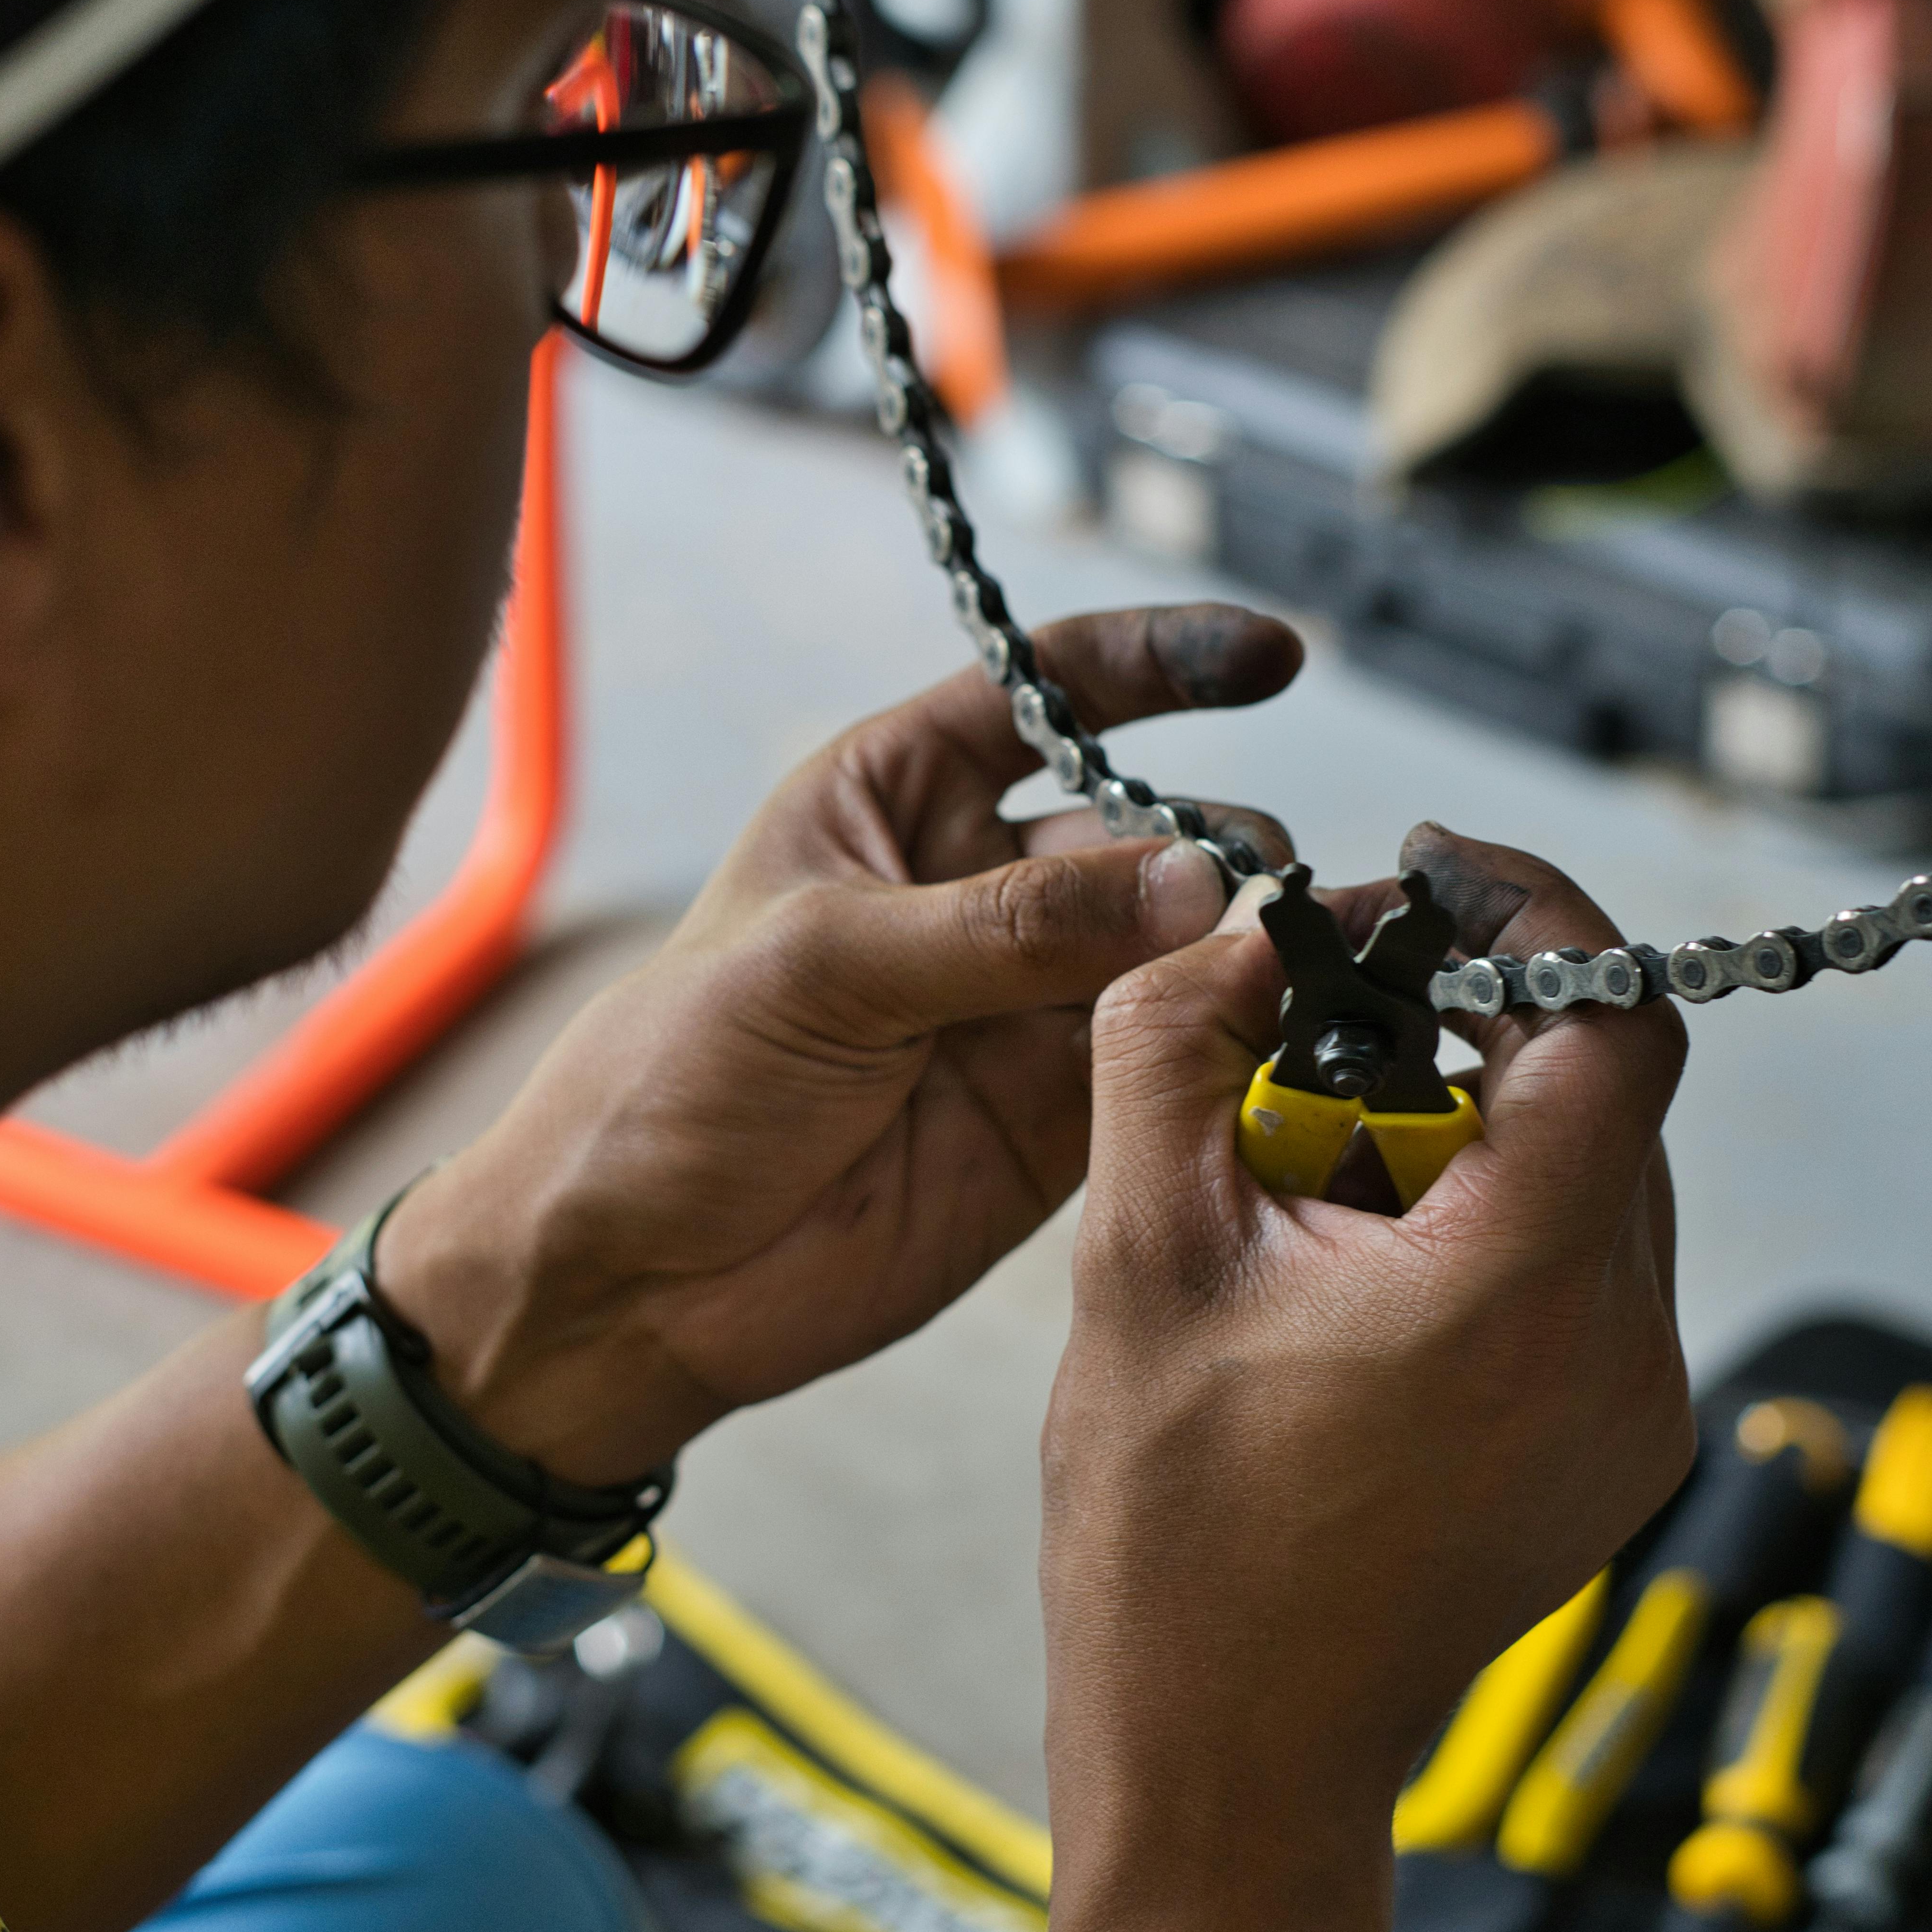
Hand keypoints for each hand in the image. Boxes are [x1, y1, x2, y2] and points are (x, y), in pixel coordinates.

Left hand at [372, 604, 1301, 1484]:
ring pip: (1174, 943)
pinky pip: (1172, 1059)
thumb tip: (1188, 878)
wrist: (632, 1275)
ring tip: (1299, 951)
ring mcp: (1024, 1002)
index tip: (1272, 656)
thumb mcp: (823, 967)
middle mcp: (975, 888)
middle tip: (1259, 879)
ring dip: (1241, 940)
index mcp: (895, 798)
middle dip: (1214, 836)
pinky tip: (1275, 1032)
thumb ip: (1011, 926)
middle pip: (1140, 826)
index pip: (1048, 691)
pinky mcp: (1060, 1114)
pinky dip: (1229, 1043)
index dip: (1163, 664)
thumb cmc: (672, 1080)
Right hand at [1041, 824, 1692, 1931]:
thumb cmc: (1177, 1539)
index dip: (1533, 912)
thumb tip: (1232, 926)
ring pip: (1592, 1175)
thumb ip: (1177, 1049)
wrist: (1227, 1749)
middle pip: (1597, 1090)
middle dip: (1462, 1023)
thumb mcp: (1139, 1253)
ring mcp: (1634, 1409)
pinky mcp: (1616, 1447)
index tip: (1430, 876)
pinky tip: (1362, 1256)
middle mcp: (1619, 1349)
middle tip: (1325, 1020)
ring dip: (1467, 1123)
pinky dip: (1486, 1217)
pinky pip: (1584, 1268)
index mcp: (1518, 1290)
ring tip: (1320, 1163)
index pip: (1613, 1021)